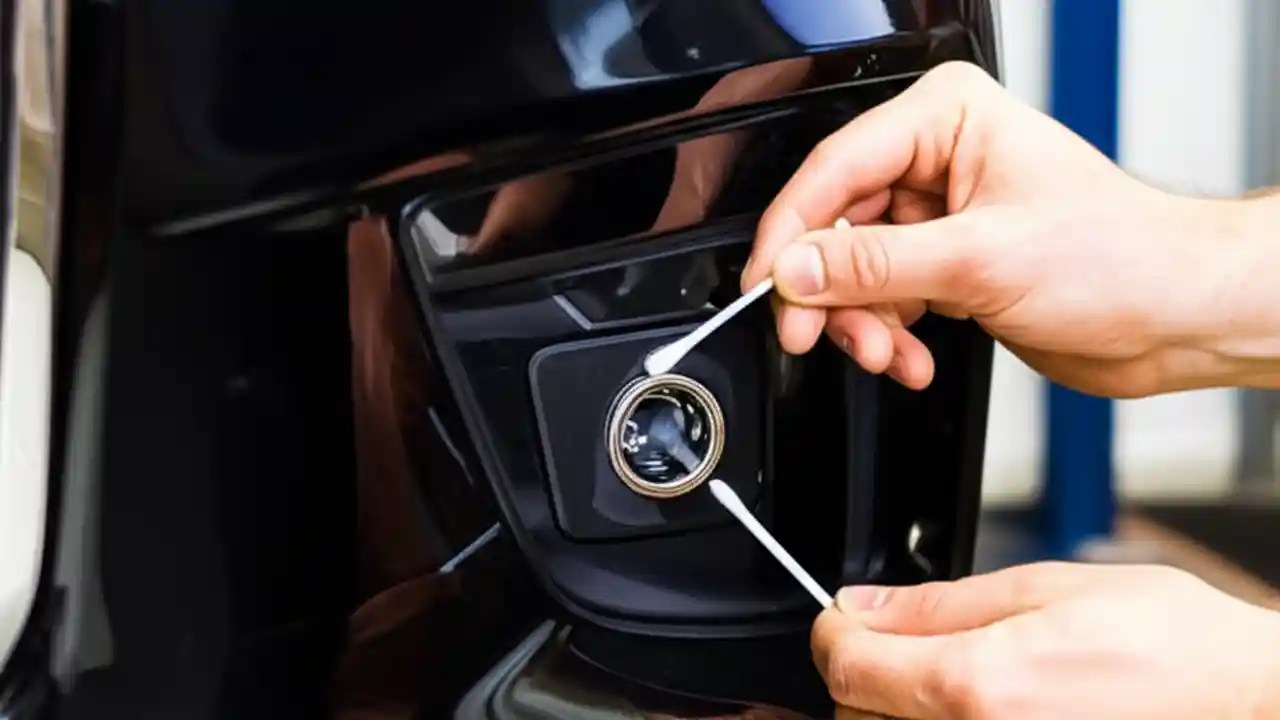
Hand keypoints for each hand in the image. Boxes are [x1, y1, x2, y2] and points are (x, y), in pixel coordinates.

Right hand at [742, 60, 1277, 396]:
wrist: (1177, 315)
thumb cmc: (1121, 256)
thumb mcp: (979, 259)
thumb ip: (874, 265)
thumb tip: (797, 268)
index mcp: (946, 119)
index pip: (835, 170)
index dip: (792, 234)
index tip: (767, 285)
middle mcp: (937, 159)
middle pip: (836, 225)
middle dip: (830, 291)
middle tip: (813, 334)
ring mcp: (940, 215)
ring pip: (854, 270)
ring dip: (863, 323)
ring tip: (886, 353)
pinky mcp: (946, 263)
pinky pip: (884, 298)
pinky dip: (889, 336)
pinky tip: (911, 357)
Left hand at [810, 562, 1279, 718]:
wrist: (1248, 700)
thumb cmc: (1168, 644)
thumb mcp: (1045, 591)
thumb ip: (938, 606)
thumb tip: (863, 606)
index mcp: (978, 686)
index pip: (847, 668)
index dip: (831, 633)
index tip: (842, 618)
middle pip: (856, 715)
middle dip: (864, 671)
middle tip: (900, 642)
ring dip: (896, 709)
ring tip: (949, 677)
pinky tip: (976, 707)